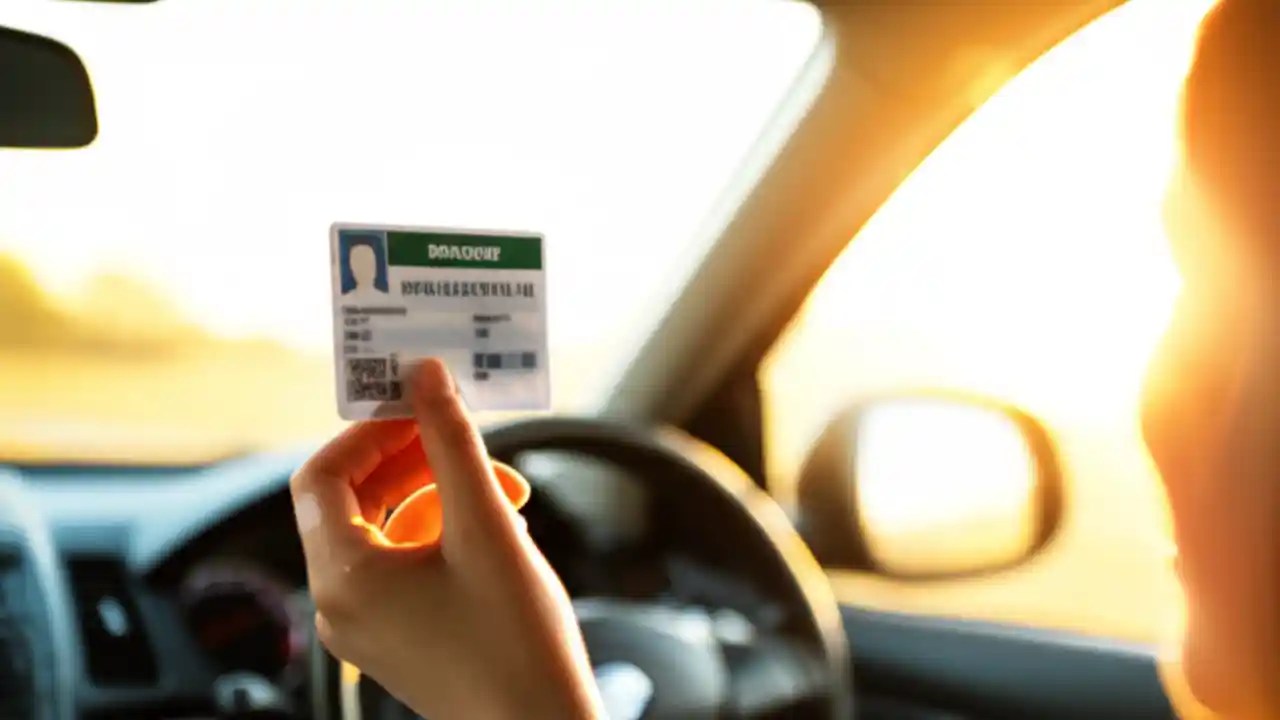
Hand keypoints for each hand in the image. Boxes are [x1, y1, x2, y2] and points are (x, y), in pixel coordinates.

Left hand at [290, 359, 604, 719]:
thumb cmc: (516, 642)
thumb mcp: (486, 526)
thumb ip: (451, 442)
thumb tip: (425, 376)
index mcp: (343, 577)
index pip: (322, 476)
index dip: (369, 432)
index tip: (420, 406)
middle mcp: (340, 604)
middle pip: (355, 501)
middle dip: (416, 461)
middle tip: (467, 438)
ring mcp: (367, 626)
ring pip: (387, 532)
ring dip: (441, 496)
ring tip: (506, 492)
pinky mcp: (398, 639)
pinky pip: (403, 566)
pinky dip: (444, 535)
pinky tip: (499, 530)